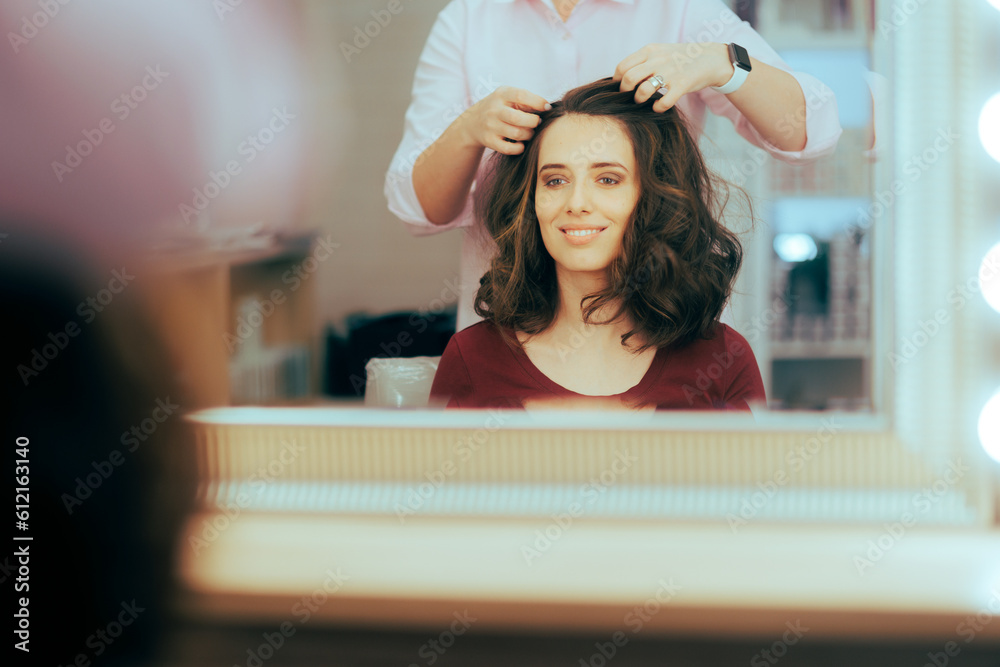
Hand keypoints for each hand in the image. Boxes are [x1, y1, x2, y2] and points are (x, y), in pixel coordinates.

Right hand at [458, 86, 550, 154]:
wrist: (473, 123)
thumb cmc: (500, 108)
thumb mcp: (508, 98)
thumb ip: (526, 101)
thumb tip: (547, 108)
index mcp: (501, 94)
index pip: (520, 96)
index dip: (537, 102)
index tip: (547, 107)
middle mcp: (493, 110)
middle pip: (518, 118)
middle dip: (533, 122)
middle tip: (537, 123)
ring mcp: (490, 126)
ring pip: (517, 134)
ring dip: (529, 135)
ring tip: (530, 132)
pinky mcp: (489, 141)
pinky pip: (509, 148)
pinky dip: (520, 148)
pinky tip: (522, 144)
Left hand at [614, 43, 731, 111]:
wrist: (711, 59)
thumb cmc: (680, 59)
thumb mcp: (660, 52)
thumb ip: (642, 61)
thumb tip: (621, 77)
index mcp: (650, 51)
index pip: (623, 66)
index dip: (617, 80)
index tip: (620, 87)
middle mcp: (658, 60)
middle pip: (629, 78)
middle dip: (625, 91)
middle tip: (629, 96)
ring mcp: (670, 72)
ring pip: (643, 91)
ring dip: (639, 100)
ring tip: (643, 101)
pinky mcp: (682, 85)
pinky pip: (663, 102)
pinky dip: (658, 108)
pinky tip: (659, 107)